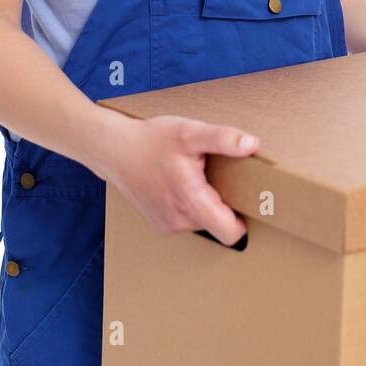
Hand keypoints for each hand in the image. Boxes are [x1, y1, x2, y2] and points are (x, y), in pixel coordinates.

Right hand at [93, 111, 257, 245]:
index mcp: (190, 200)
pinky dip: (190, 206)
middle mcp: (179, 220)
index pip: (231, 233)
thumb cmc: (151, 140)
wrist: (114, 150)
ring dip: (206, 205)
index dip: (244, 219)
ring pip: (203, 223)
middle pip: (219, 225)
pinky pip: (187, 221)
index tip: (247, 198)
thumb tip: (252, 144)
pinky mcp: (160, 224)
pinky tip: (180, 184)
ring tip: (196, 178)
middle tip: (220, 179)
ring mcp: (168, 224)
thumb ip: (223, 138)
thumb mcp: (190, 132)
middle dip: (225, 206)